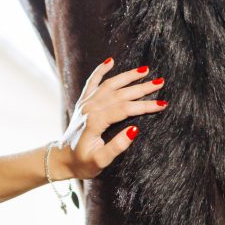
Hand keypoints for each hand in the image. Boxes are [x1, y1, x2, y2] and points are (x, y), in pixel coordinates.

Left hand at [52, 58, 167, 180]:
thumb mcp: (100, 161)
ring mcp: (86, 103)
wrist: (62, 159)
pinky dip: (100, 70)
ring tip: (145, 70)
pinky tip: (110, 61)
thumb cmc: (82, 163)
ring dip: (127, 76)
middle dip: (142, 88)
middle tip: (160, 82)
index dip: (145, 106)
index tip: (162, 104)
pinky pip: (92, 82)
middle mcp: (90, 108)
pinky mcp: (83, 102)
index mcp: (96, 122)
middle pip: (121, 94)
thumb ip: (117, 146)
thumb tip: (135, 130)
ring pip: (110, 84)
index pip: (126, 109)